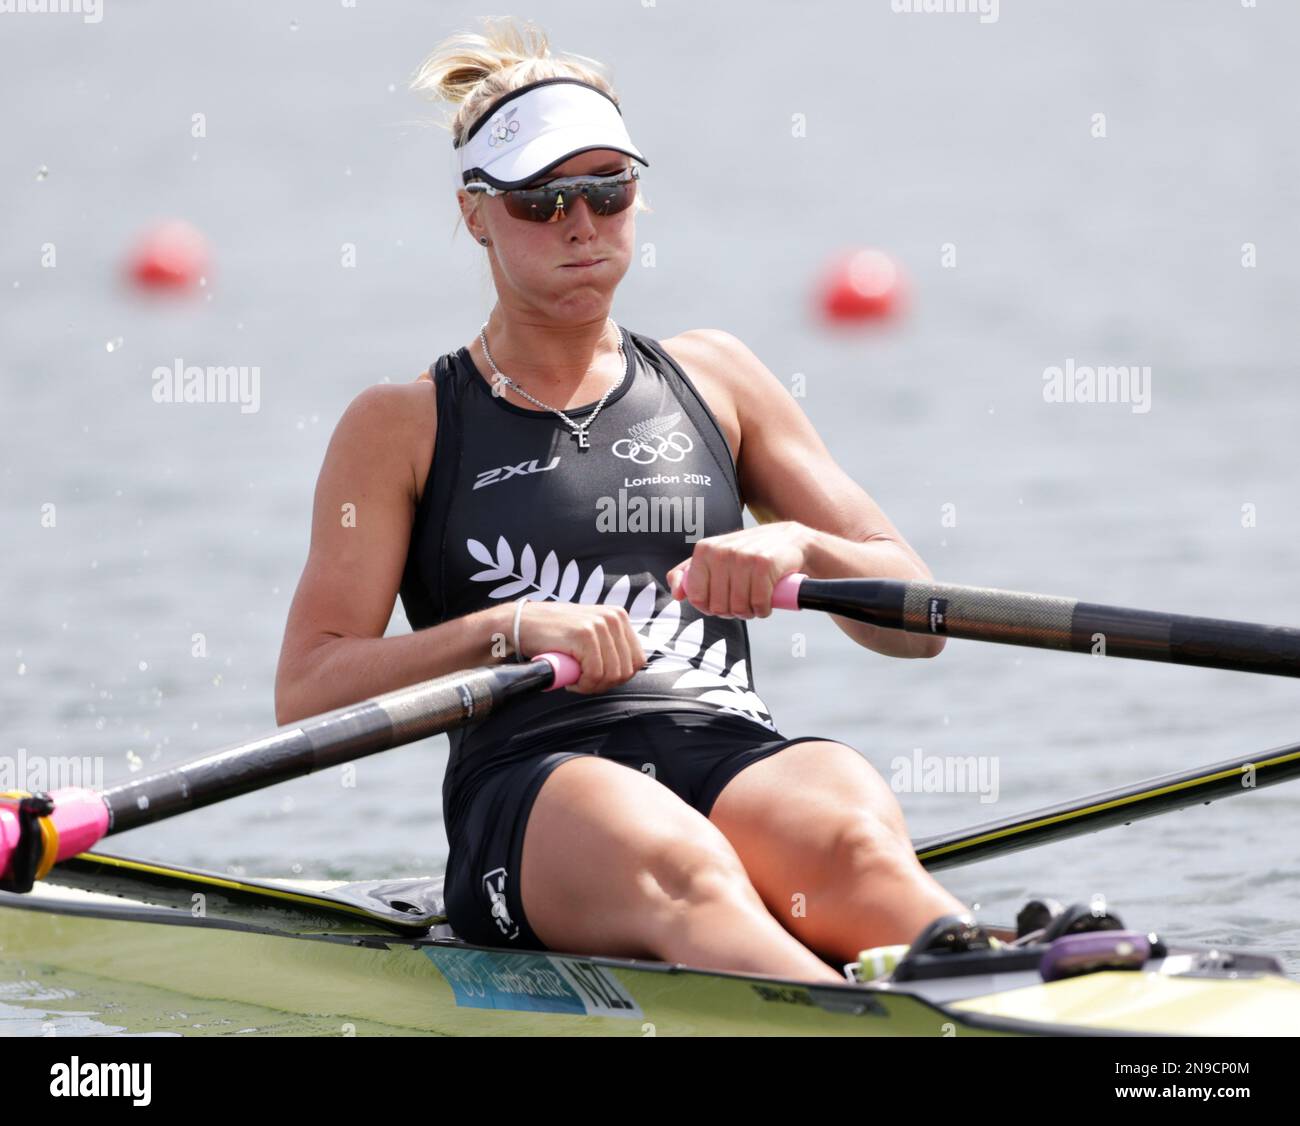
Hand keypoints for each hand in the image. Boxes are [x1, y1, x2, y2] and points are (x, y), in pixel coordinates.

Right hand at [515, 600, 646, 693]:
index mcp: (619, 617)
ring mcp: (599, 624)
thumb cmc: (554, 635)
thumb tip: (627, 670)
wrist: (520, 624)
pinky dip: (582, 684)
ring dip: (592, 686)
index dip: (618, 677)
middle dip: (605, 684)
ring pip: (612, 675)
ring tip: (574, 679)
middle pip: (627, 670)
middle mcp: (613, 617)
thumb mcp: (590, 633)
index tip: (597, 679)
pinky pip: (595, 674)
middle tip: (582, 682)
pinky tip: (568, 679)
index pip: (638, 660)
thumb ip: (610, 645)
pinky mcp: (584, 634)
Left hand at [665, 523, 812, 618]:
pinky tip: (767, 602)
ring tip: (755, 601)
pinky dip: (764, 610)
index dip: (710, 606)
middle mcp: (721, 551)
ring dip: (749, 612)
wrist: (790, 541)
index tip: (723, 600)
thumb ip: (690, 573)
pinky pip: (758, 603)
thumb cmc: (750, 554)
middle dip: (732, 611)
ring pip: (738, 607)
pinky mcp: (764, 565)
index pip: (696, 596)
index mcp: (704, 550)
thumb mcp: (717, 556)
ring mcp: (742, 557)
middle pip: (717, 606)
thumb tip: (677, 594)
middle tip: (743, 601)